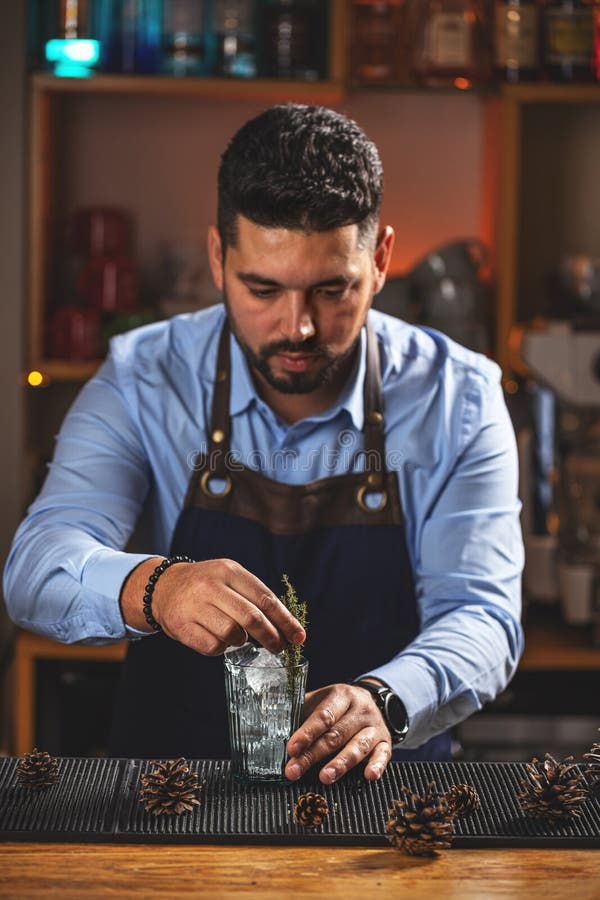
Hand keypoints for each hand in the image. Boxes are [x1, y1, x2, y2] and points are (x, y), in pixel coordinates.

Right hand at [123, 557, 305, 655]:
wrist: (163, 587)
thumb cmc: (206, 585)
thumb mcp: (229, 577)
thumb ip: (254, 595)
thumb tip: (286, 626)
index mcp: (229, 570)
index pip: (265, 598)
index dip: (285, 620)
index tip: (299, 636)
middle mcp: (211, 585)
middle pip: (252, 618)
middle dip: (272, 637)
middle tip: (280, 648)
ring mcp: (194, 605)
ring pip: (232, 634)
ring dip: (241, 641)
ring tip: (238, 636)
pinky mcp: (180, 625)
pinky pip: (213, 647)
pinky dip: (221, 648)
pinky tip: (218, 640)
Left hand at [284, 683, 392, 783]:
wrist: (373, 701)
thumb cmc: (338, 706)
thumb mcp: (321, 701)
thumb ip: (301, 712)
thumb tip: (270, 724)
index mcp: (341, 695)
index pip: (323, 715)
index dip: (306, 733)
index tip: (291, 749)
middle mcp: (360, 709)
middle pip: (336, 734)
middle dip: (313, 754)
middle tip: (295, 771)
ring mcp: (375, 726)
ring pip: (358, 746)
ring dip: (341, 763)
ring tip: (325, 777)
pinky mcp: (386, 742)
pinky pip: (383, 755)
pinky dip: (377, 765)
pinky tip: (368, 776)